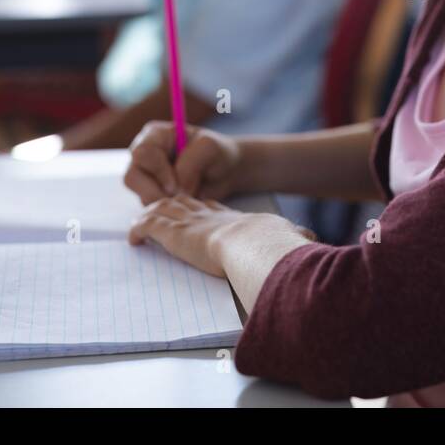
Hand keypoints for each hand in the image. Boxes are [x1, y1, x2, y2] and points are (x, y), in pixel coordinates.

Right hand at [125, 121, 240, 203]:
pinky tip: (184, 204)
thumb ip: (191, 163)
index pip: (143, 154)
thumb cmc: (217, 152)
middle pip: (132, 177)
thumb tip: (176, 188)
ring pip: (139, 195)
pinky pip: (149, 207)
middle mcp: (145, 155)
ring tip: (187, 198)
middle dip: (155, 192)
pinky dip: (167, 210)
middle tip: (178, 197)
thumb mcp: (209, 148)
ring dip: (162, 202)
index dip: (158, 171)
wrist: (226, 171)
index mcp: (155, 135)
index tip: (176, 184)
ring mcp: (146, 176)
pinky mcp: (152, 194)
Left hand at [127, 194, 314, 278]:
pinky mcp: (171, 232)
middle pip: (182, 202)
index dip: (199, 207)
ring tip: (141, 225)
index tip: (194, 208)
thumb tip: (312, 238)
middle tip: (161, 209)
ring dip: (150, 216)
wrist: (252, 241)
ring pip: (160, 210)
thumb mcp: (284, 235)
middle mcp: (205, 214)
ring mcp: (186, 221)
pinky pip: (146, 226)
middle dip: (170, 204)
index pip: (208, 206)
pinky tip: (132, 240)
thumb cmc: (268, 241)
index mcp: (227, 217)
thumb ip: (294, 236)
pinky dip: (137, 231)